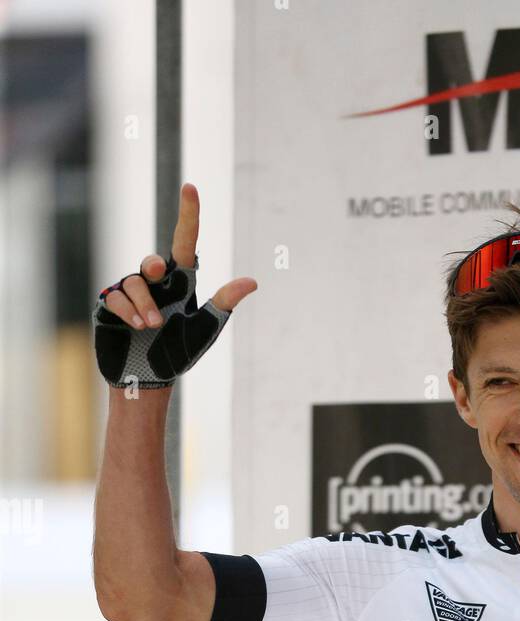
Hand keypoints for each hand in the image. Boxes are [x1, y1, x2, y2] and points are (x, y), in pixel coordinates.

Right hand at [92, 182, 256, 388]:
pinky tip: (135, 327)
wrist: (148, 378)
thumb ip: (223, 304)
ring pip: (135, 282)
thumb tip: (252, 282)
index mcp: (180, 283)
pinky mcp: (110, 303)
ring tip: (150, 327)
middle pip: (152, 261)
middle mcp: (155, 283)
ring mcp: (130, 292)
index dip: (188, 215)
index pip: (185, 242)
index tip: (191, 187)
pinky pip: (117, 296)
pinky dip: (128, 312)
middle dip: (154, 269)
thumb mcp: (204, 329)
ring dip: (145, 306)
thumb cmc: (179, 353)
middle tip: (160, 282)